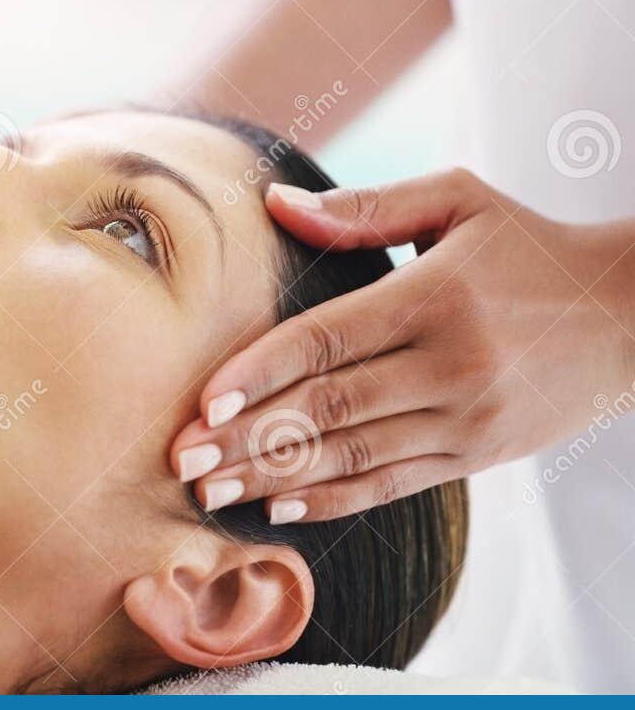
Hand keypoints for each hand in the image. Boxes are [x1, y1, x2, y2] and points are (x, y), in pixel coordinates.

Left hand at [169, 168, 634, 522]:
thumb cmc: (530, 246)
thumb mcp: (460, 202)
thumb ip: (365, 207)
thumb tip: (274, 202)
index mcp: (434, 297)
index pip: (327, 341)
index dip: (258, 374)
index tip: (201, 403)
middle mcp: (450, 365)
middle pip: (328, 408)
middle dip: (245, 439)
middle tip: (179, 460)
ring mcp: (467, 418)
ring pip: (353, 456)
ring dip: (273, 478)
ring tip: (209, 491)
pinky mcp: (479, 455)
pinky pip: (393, 484)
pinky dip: (333, 500)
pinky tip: (277, 508)